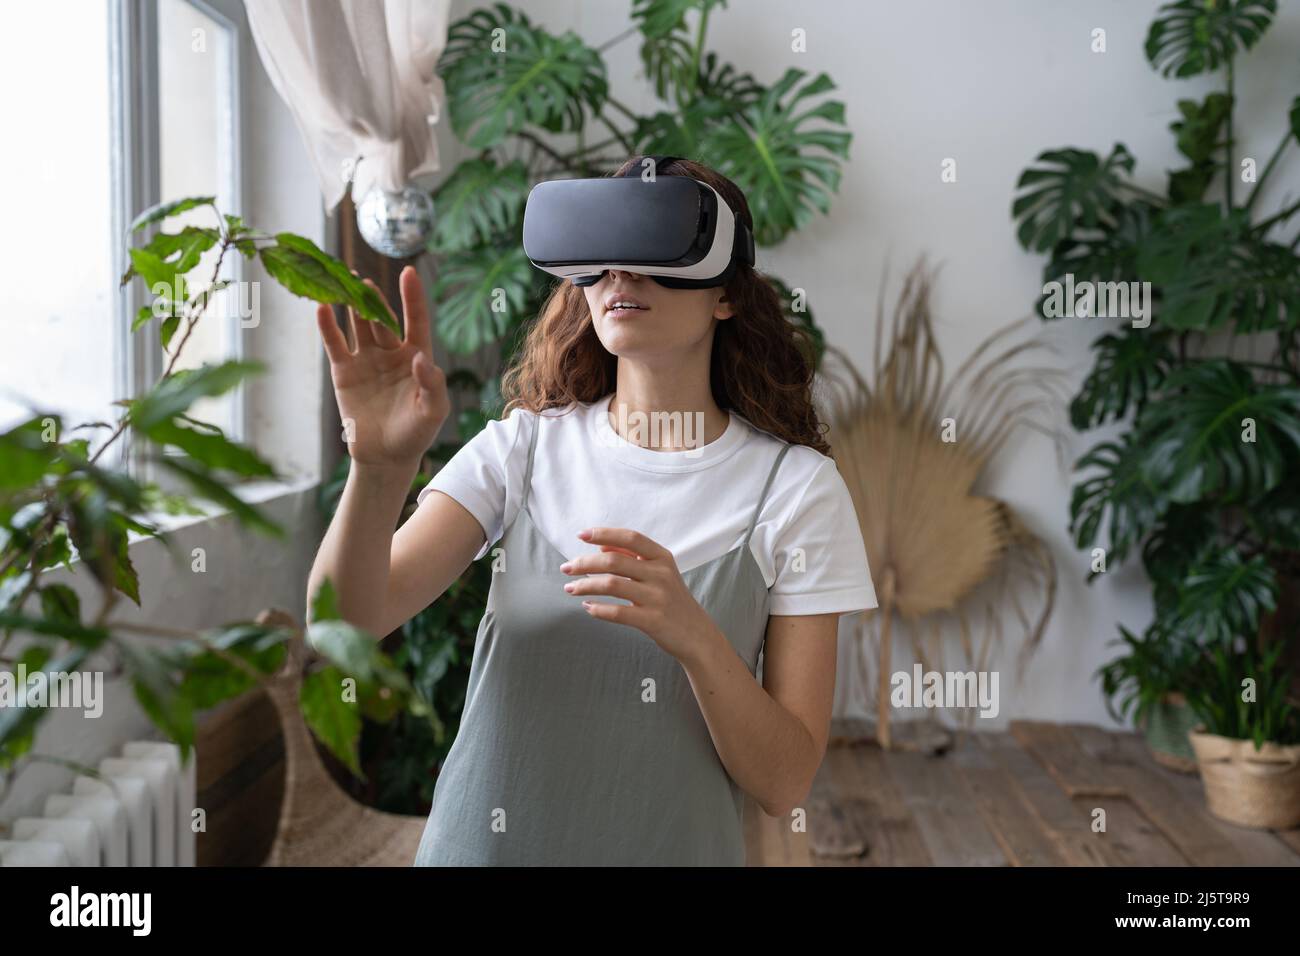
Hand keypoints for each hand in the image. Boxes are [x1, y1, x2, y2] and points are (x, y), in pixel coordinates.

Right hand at [315, 266, 448, 470]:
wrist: (386, 457)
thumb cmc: (416, 433)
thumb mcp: (434, 411)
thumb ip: (432, 384)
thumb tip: (422, 358)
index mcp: (417, 356)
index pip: (415, 320)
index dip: (412, 297)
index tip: (408, 272)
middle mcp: (391, 352)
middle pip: (382, 319)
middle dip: (374, 299)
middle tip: (363, 280)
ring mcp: (367, 360)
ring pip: (358, 325)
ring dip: (353, 305)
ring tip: (346, 282)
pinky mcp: (345, 372)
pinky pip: (336, 344)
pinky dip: (328, 327)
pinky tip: (322, 308)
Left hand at [559, 527, 722, 663]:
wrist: (697, 636)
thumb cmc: (673, 602)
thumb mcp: (660, 573)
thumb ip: (633, 558)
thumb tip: (601, 546)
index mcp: (662, 557)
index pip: (630, 538)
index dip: (604, 534)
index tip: (581, 535)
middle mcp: (661, 574)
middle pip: (614, 561)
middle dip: (584, 563)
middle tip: (566, 568)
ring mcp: (658, 597)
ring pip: (611, 584)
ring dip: (585, 585)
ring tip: (570, 588)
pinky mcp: (652, 621)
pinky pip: (617, 612)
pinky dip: (598, 609)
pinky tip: (588, 607)